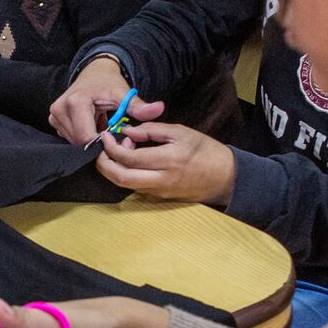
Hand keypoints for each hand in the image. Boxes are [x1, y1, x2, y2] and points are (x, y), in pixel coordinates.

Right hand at [49, 54, 131, 142]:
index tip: (118, 139)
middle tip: (112, 132)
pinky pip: (70, 137)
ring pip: (74, 142)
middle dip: (97, 142)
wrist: (94, 72)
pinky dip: (83, 135)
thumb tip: (159, 108)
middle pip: (79, 141)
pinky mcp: (54, 120)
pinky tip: (92, 125)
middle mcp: (59, 109)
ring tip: (102, 126)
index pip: (86, 137)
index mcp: (75, 102)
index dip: (103, 143)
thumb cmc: (108, 83)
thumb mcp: (123, 93)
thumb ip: (138, 105)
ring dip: (90, 139)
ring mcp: (54, 115)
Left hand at [94, 107, 237, 206]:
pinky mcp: (160, 197)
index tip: (105, 136)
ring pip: (126, 184)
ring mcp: (160, 191)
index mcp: (168, 160)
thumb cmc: (207, 151)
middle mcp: (161, 180)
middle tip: (101, 149)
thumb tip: (128, 131)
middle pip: (121, 178)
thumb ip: (152, 130)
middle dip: (104, 164)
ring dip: (115, 169)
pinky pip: (136, 186)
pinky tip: (132, 160)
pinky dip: (127, 173)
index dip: (111, 147)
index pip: (129, 158)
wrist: (226, 178)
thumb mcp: (182, 132)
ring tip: (120, 150)